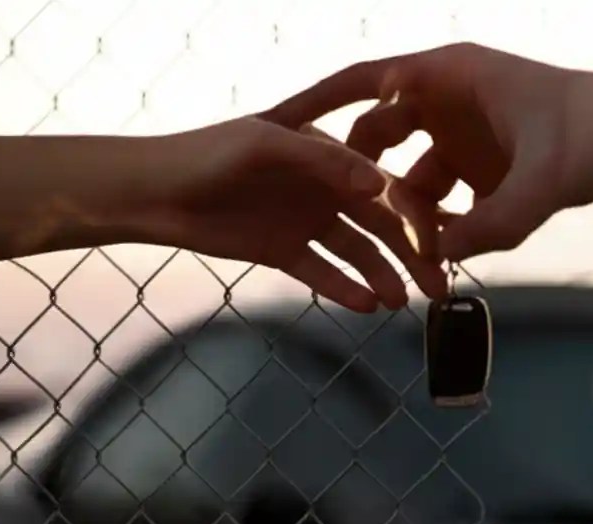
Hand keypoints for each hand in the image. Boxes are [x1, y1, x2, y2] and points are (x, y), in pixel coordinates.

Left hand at [118, 116, 447, 311]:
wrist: (153, 193)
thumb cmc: (206, 156)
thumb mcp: (267, 147)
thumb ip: (324, 162)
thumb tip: (383, 186)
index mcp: (327, 152)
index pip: (384, 186)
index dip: (414, 215)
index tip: (438, 243)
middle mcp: (324, 185)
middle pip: (379, 223)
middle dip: (411, 253)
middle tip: (439, 285)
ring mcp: (305, 219)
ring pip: (356, 252)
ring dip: (382, 275)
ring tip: (401, 304)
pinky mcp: (283, 250)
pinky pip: (323, 272)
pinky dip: (344, 288)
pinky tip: (366, 306)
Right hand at [266, 43, 592, 261]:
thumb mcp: (545, 181)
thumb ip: (495, 221)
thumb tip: (442, 259)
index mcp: (449, 76)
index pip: (364, 82)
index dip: (315, 104)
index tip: (272, 128)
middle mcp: (446, 101)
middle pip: (376, 139)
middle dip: (357, 185)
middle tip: (328, 226)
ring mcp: (461, 136)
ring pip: (408, 181)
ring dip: (401, 223)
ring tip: (387, 263)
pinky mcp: (479, 169)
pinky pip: (438, 202)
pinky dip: (433, 232)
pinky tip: (427, 267)